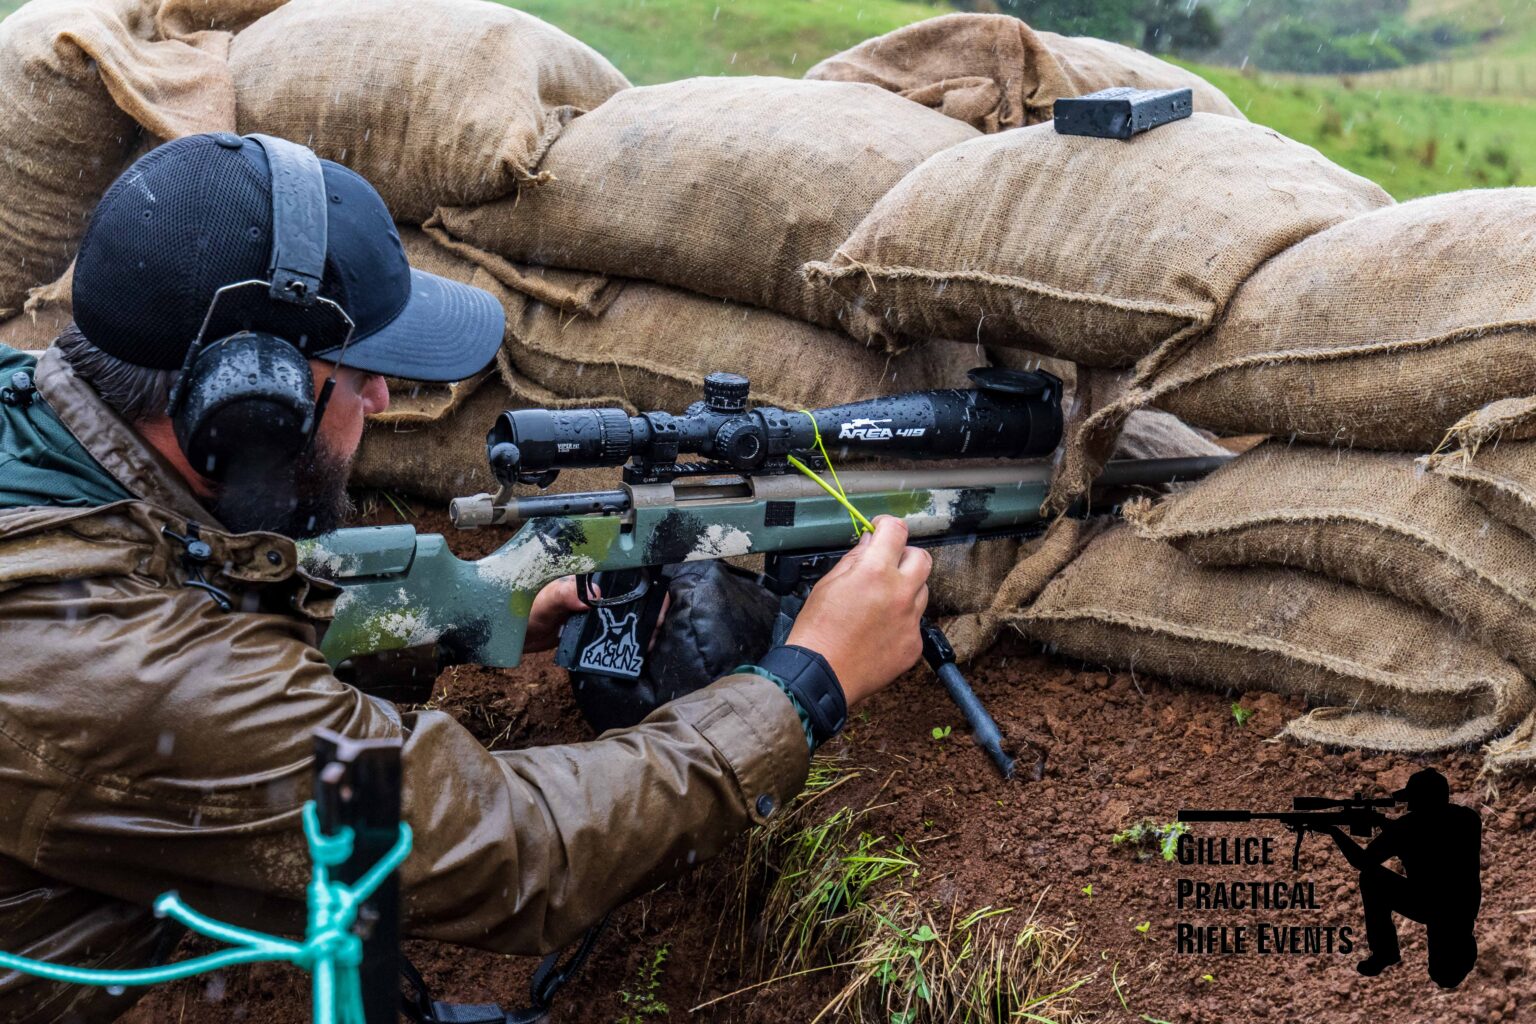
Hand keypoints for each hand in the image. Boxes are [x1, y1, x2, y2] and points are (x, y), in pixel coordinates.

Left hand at [523, 577, 670, 654]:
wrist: (507, 638)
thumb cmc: (518, 610)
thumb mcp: (542, 601)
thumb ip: (563, 595)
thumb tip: (591, 595)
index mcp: (583, 572)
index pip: (621, 570)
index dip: (644, 579)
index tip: (660, 594)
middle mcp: (591, 586)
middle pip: (629, 592)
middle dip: (649, 605)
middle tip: (661, 623)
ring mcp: (591, 606)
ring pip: (625, 612)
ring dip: (639, 624)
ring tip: (651, 640)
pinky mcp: (589, 625)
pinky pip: (613, 628)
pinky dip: (626, 637)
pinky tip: (636, 647)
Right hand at [785, 516, 931, 705]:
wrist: (821, 676)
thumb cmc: (817, 632)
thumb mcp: (827, 584)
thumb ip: (854, 559)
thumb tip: (869, 543)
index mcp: (875, 572)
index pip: (897, 530)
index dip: (887, 525)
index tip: (882, 530)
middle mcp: (900, 593)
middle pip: (922, 558)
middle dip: (905, 555)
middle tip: (887, 564)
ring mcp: (911, 621)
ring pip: (922, 591)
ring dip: (906, 589)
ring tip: (880, 603)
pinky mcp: (914, 645)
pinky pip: (916, 622)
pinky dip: (902, 620)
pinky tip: (880, 629)